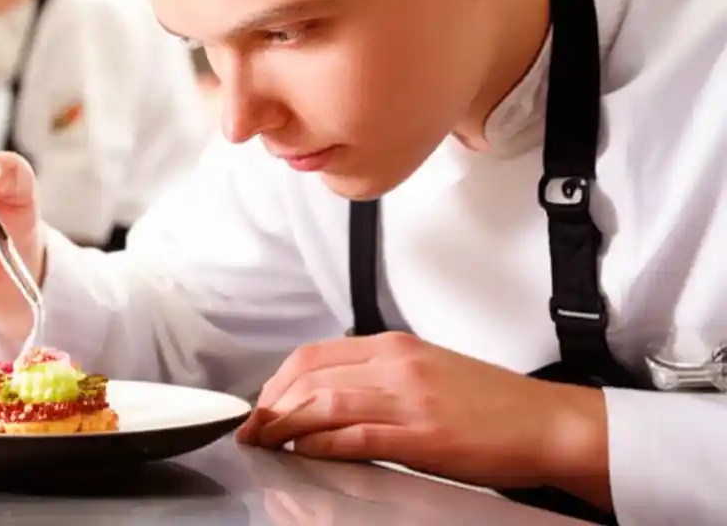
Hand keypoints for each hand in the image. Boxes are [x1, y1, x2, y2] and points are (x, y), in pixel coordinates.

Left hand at [236, 333, 610, 508]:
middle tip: (252, 429)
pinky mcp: (422, 436)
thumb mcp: (427, 372)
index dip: (277, 381)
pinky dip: (321, 445)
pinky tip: (304, 454)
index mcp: (394, 347)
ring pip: (324, 403)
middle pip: (309, 376)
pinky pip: (356, 437)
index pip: (313, 355)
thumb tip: (328, 394)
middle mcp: (396, 366)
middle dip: (271, 404)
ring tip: (265, 444)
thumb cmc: (492, 405)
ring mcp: (408, 399)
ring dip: (285, 425)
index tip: (262, 404)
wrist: (548, 424)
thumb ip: (378, 376)